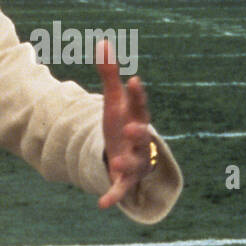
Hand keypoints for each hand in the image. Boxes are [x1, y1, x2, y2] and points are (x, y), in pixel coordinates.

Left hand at [95, 38, 155, 209]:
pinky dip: (113, 196)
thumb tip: (102, 41)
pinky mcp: (125, 180)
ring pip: (134, 164)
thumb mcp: (113, 101)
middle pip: (143, 136)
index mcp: (137, 119)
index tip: (133, 80)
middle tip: (130, 126)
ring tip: (115, 160)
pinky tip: (102, 204)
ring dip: (126, 162)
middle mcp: (139, 142)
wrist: (126, 155)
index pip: (140, 105)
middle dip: (138, 132)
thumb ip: (109, 74)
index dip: (137, 95)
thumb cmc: (121, 124)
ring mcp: (134, 162)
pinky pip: (120, 189)